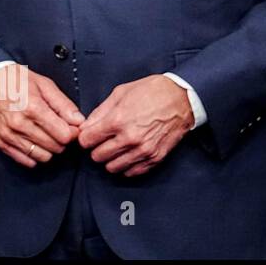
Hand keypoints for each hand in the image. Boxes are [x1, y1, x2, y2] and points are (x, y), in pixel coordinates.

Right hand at [0, 63, 83, 167]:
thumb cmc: (15, 80)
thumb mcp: (43, 84)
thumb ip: (63, 104)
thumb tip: (79, 121)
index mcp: (32, 108)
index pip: (65, 136)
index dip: (72, 131)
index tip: (70, 126)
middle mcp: (19, 124)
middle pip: (56, 147)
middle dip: (61, 139)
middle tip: (57, 128)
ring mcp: (9, 135)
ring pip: (43, 157)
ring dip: (48, 148)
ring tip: (45, 134)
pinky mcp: (1, 142)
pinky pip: (26, 161)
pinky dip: (34, 154)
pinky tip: (33, 141)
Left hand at [78, 75, 192, 176]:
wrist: (180, 98)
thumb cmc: (151, 92)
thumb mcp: (119, 94)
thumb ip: (99, 112)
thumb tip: (85, 126)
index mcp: (117, 121)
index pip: (87, 141)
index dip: (84, 138)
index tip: (87, 136)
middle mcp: (129, 139)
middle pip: (97, 156)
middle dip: (95, 149)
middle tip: (100, 141)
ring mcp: (143, 150)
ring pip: (112, 167)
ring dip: (109, 159)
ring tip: (113, 148)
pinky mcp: (155, 158)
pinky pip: (132, 172)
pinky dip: (126, 166)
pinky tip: (126, 155)